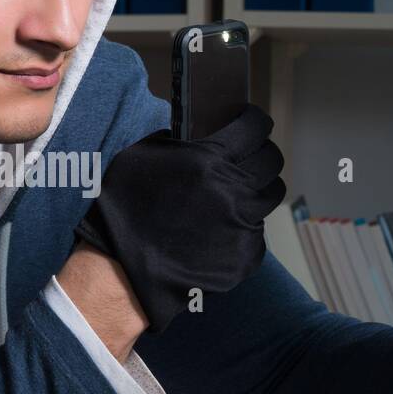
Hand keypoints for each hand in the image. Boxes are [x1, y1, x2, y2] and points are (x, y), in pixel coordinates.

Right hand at [73, 103, 285, 333]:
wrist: (121, 271)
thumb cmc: (123, 210)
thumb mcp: (138, 158)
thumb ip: (171, 140)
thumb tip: (192, 132)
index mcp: (209, 159)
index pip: (255, 128)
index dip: (256, 122)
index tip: (253, 123)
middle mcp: (233, 190)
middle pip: (271, 161)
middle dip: (262, 154)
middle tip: (249, 158)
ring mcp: (242, 226)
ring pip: (270, 198)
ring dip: (257, 192)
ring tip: (236, 196)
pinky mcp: (244, 256)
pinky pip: (256, 234)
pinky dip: (243, 230)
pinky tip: (220, 232)